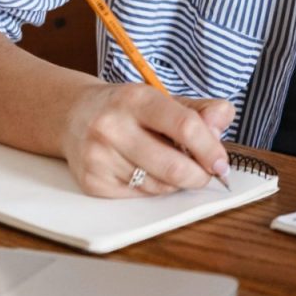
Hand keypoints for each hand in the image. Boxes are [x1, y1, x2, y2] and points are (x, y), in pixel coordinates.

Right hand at [60, 83, 235, 197]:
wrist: (73, 116)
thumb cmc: (129, 109)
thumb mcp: (164, 99)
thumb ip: (201, 110)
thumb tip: (221, 123)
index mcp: (136, 98)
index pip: (184, 126)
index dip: (209, 149)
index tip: (221, 163)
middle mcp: (112, 126)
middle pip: (172, 166)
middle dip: (198, 176)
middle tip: (206, 174)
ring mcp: (99, 156)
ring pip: (158, 186)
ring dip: (175, 182)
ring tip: (171, 164)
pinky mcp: (92, 182)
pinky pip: (140, 196)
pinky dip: (153, 188)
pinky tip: (146, 171)